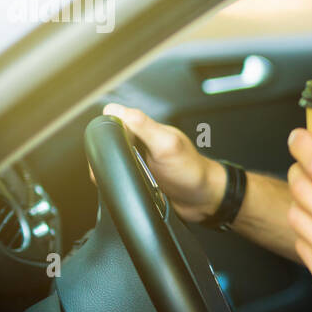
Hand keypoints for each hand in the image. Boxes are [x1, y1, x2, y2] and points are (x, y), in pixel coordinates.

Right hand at [98, 104, 225, 222]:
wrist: (203, 201)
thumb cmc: (191, 171)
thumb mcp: (167, 145)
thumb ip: (144, 127)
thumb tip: (118, 110)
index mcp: (147, 128)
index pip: (115, 118)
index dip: (108, 130)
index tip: (115, 145)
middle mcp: (142, 142)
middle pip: (110, 141)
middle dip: (112, 155)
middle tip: (132, 166)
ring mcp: (139, 160)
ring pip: (113, 161)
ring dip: (118, 172)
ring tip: (138, 178)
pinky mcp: (138, 177)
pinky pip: (121, 178)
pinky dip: (123, 184)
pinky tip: (134, 188)